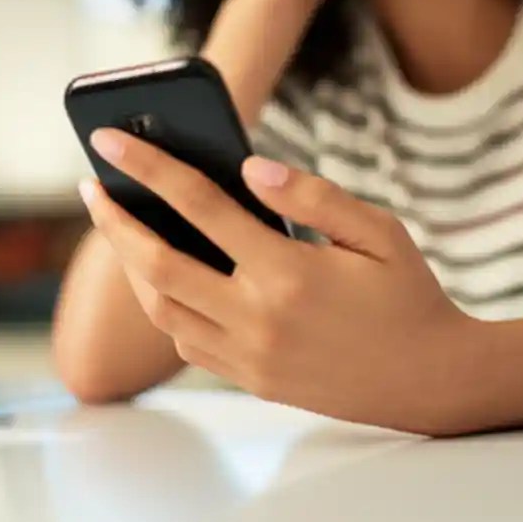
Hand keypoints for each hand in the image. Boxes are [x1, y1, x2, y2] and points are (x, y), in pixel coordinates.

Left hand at [80, 128, 485, 435]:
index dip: (148, 167)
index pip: (199, 206)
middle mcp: (258, 319)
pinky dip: (166, 307)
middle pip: (157, 266)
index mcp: (289, 273)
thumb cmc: (409, 296)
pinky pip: (186, 342)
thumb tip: (248, 169)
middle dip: (115, 222)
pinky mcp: (251, 382)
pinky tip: (167, 277)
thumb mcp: (380, 232)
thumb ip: (314, 196)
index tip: (106, 139)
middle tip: (91, 187)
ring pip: (162, 310)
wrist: (431, 382)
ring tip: (122, 229)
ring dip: (133, 268)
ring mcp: (250, 357)